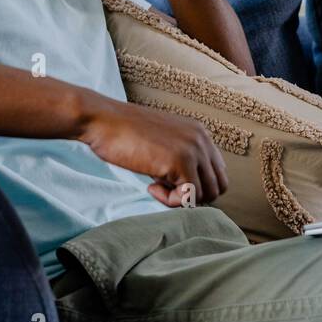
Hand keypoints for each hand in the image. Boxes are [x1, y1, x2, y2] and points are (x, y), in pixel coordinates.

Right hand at [78, 97, 227, 206]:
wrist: (103, 120)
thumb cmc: (124, 133)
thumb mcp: (162, 141)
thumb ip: (180, 157)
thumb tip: (190, 189)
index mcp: (200, 133)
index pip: (217, 172)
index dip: (195, 185)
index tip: (169, 180)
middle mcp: (202, 139)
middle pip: (218, 187)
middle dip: (192, 195)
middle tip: (165, 187)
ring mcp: (193, 150)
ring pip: (205, 195)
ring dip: (180, 199)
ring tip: (156, 186)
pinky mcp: (181, 162)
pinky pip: (189, 198)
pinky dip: (169, 201)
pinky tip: (150, 186)